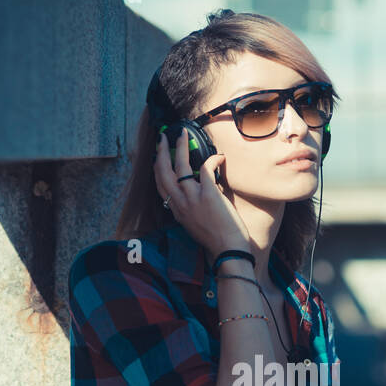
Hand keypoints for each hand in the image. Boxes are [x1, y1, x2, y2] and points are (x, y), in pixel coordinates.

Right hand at [154, 127, 250, 259]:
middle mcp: (180, 203)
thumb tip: (194, 196)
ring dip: (181, 147)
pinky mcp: (209, 194)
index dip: (158, 167)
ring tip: (183, 134)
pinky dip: (213, 159)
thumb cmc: (216, 240)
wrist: (228, 250)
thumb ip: (190, 209)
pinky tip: (219, 156)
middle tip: (163, 137)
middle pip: (163, 172)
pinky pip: (206, 168)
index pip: (160, 185)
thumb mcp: (194, 225)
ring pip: (180, 166)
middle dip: (162, 151)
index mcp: (176, 210)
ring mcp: (193, 198)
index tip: (159, 155)